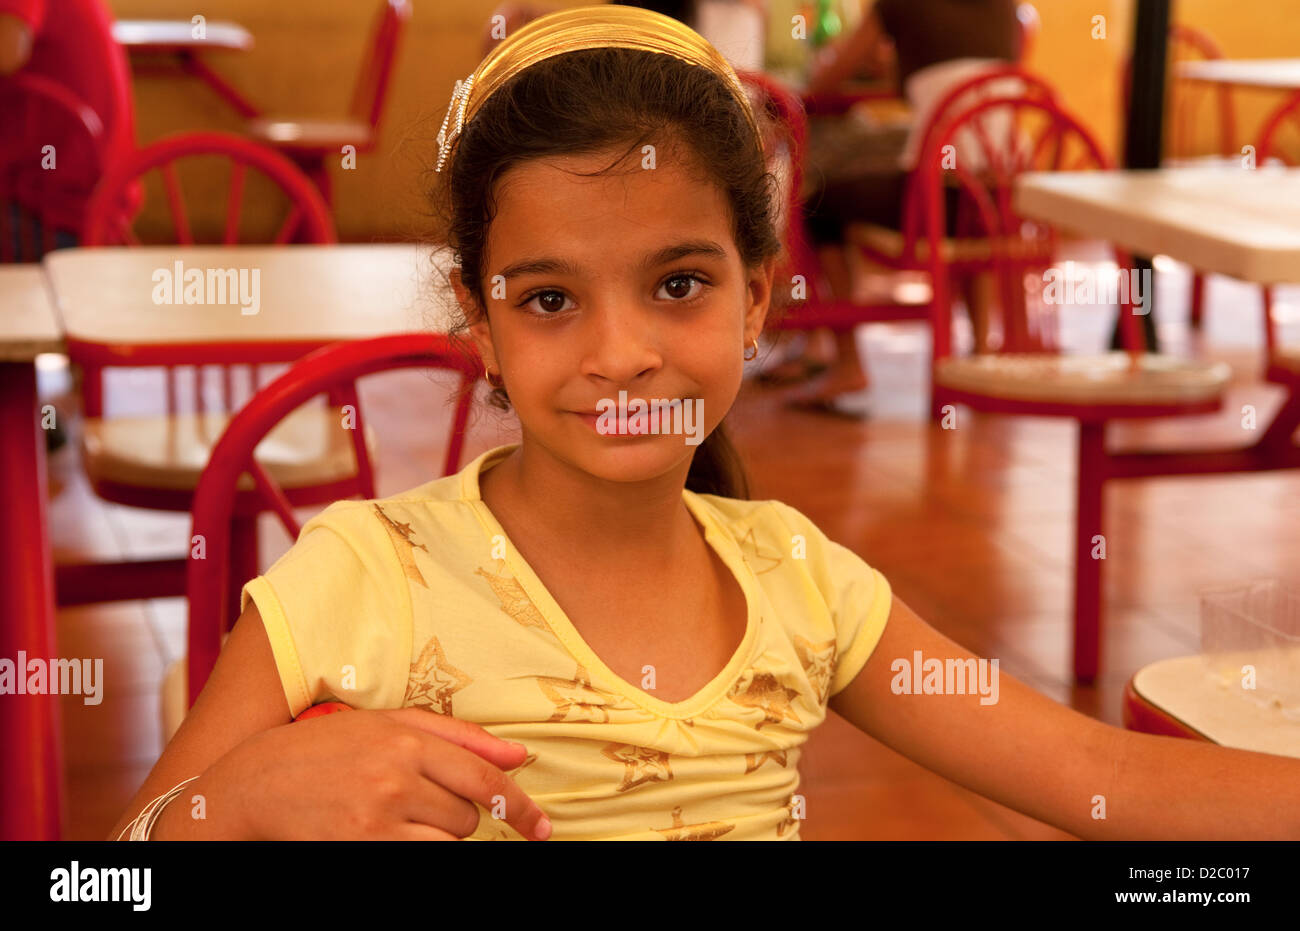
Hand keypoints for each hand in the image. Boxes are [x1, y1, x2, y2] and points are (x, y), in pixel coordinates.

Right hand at [205, 707, 550, 839]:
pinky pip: (416, 861)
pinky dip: (417, 850)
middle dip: (457, 817)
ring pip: (446, 844)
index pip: (485, 780)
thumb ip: (458, 736)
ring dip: (439, 838)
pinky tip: (397, 834)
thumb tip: (519, 756)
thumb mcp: (387, 724)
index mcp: (406, 741)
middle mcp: (396, 781)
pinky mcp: (359, 851)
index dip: (520, 808)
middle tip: (418, 803)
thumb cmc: (324, 749)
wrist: (250, 786)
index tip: (541, 827)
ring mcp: (376, 822)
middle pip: (466, 818)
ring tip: (403, 819)